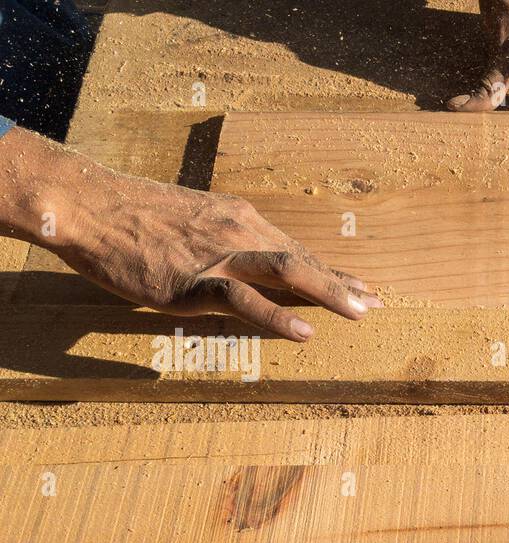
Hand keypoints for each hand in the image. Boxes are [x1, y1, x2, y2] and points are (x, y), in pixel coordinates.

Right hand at [1, 129, 379, 341]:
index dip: (332, 271)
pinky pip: (244, 299)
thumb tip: (249, 271)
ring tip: (362, 313)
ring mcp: (219, 256)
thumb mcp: (192, 226)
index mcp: (240, 220)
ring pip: (287, 270)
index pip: (297, 249)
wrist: (89, 205)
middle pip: (303, 260)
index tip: (365, 287)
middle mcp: (239, 232)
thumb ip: (225, 245)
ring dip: (329, 292)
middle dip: (344, 284)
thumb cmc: (135, 219)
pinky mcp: (194, 281)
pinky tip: (307, 331)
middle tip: (378, 304)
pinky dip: (279, 316)